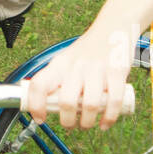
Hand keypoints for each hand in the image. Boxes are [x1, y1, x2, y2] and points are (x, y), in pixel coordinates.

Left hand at [24, 17, 139, 130]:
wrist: (113, 27)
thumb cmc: (88, 50)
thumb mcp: (66, 60)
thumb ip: (58, 80)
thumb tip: (47, 107)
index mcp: (59, 64)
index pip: (39, 84)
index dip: (36, 105)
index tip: (39, 119)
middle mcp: (76, 66)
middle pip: (66, 102)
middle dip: (67, 122)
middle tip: (70, 125)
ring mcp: (97, 69)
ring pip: (89, 105)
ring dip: (87, 123)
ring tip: (87, 125)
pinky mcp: (117, 72)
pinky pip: (113, 102)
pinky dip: (108, 118)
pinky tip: (105, 124)